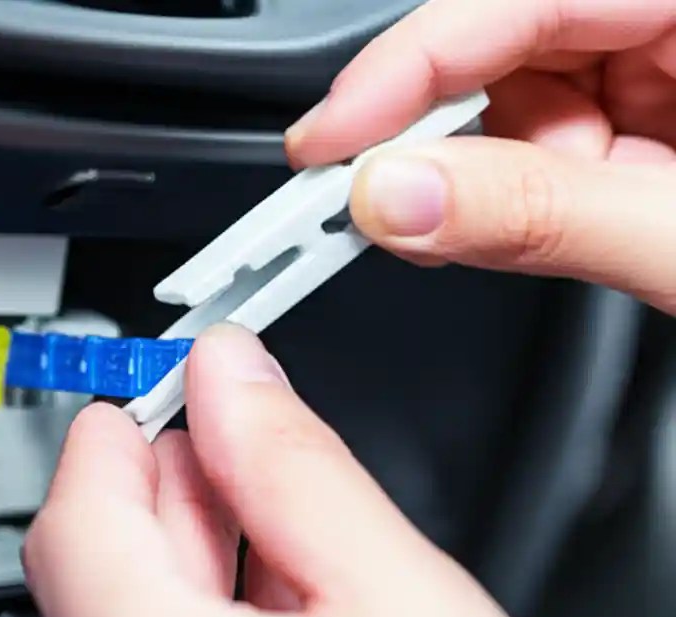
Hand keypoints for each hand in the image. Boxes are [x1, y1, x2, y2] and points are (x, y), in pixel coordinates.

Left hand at [3, 324, 620, 616]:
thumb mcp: (409, 609)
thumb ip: (299, 475)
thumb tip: (236, 382)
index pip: (76, 519)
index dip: (112, 442)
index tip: (143, 407)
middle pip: (74, 592)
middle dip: (145, 513)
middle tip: (214, 465)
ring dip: (154, 593)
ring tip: (252, 564)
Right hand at [287, 0, 675, 314]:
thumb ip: (542, 214)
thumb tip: (398, 197)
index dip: (410, 61)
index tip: (330, 140)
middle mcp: (669, 28)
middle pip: (504, 44)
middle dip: (430, 128)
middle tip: (361, 196)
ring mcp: (658, 74)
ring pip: (515, 95)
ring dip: (468, 173)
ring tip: (458, 232)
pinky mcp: (648, 125)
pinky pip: (544, 139)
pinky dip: (501, 193)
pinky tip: (500, 227)